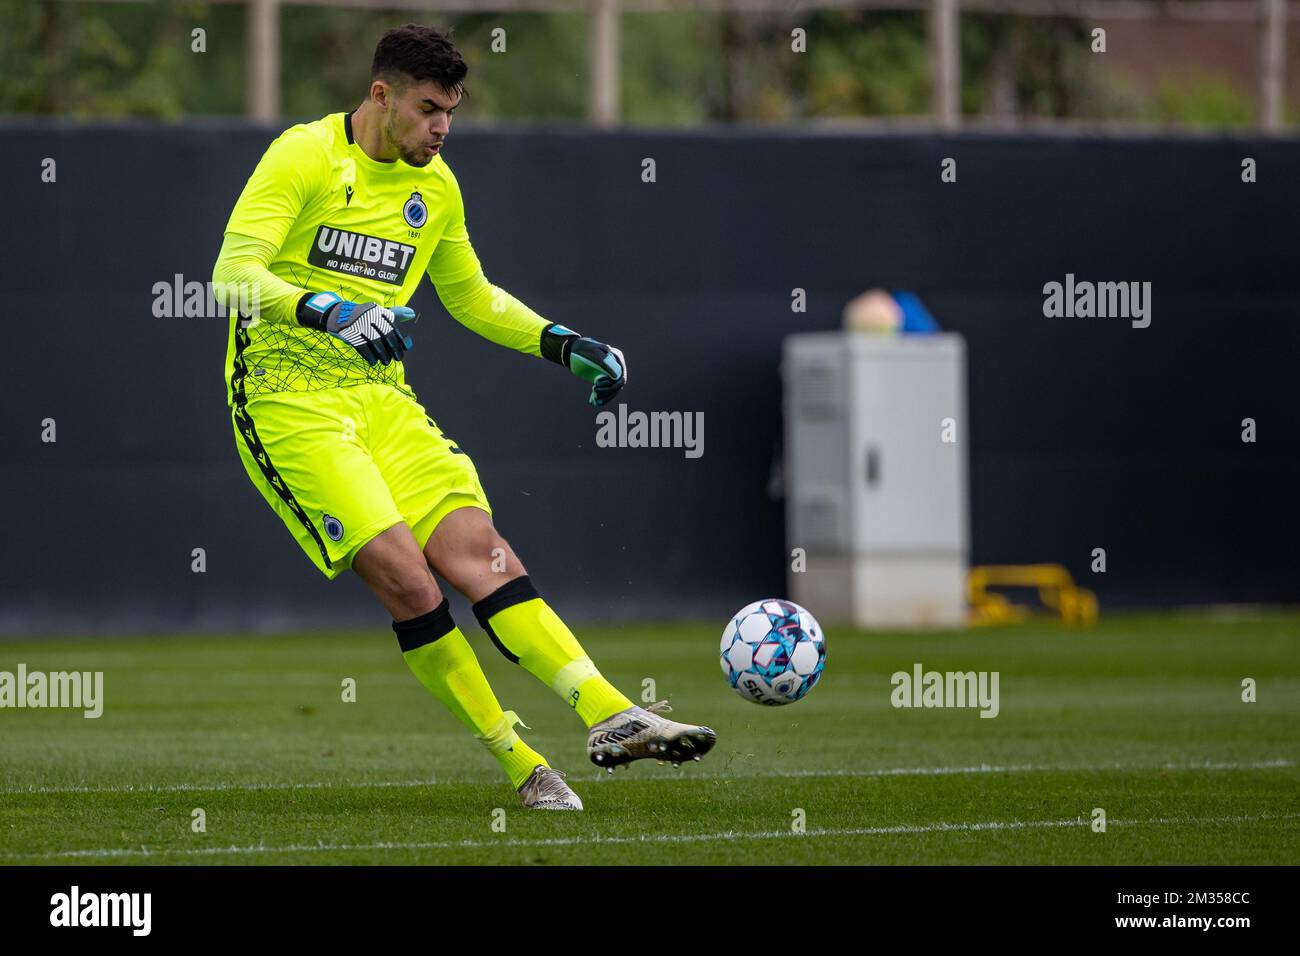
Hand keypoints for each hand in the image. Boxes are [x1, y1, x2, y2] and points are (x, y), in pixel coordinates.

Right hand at [297, 292, 414, 365]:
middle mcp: (370, 316)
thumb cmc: (363, 316)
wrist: (337, 315)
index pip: (395, 325)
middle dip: (394, 349)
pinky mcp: (351, 333)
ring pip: (376, 343)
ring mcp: (360, 325)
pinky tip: (373, 362)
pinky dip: (369, 356)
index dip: (402, 337)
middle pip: (387, 335)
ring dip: (383, 355)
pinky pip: (363, 348)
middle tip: (398, 358)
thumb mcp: (378, 312)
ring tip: (386, 362)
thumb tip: (412, 313)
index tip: (406, 348)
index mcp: (378, 310)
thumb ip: (395, 313)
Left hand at [541, 324, 626, 406]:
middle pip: (617, 385)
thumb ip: (604, 362)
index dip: (612, 385)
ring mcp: (611, 373)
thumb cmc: (583, 348)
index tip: (595, 385)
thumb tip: (617, 376)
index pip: (621, 377)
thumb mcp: (592, 352)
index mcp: (617, 358)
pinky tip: (593, 402)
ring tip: (594, 401)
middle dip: (607, 392)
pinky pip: (607, 391)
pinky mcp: (605, 379)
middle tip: (594, 392)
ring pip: (613, 390)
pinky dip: (602, 398)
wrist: (574, 350)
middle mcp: (617, 366)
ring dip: (605, 397)